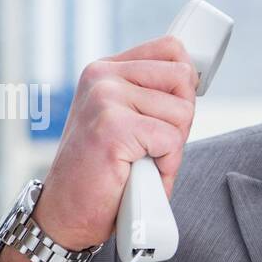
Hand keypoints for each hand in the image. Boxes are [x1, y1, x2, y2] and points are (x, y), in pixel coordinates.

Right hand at [33, 35, 197, 250]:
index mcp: (106, 70)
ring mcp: (106, 98)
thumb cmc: (103, 173)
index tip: (170, 113)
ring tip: (141, 162)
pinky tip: (139, 174)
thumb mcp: (125, 121)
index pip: (171, 48)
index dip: (184, 84)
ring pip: (182, 112)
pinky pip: (171, 141)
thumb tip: (194, 78)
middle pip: (183, 78)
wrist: (67, 213)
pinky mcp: (113, 127)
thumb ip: (152, 96)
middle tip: (152, 145)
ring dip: (172, 148)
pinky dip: (165, 166)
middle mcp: (102, 77)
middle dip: (181, 119)